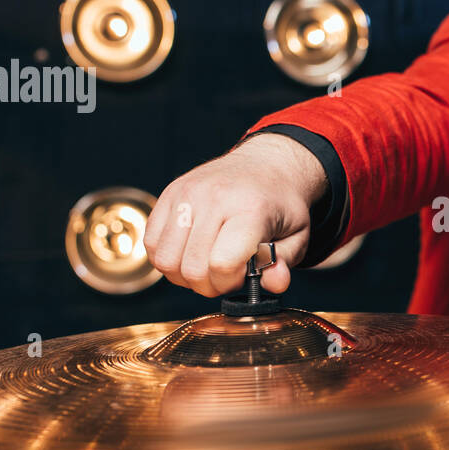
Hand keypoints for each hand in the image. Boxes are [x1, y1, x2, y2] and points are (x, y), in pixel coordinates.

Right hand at [144, 133, 328, 296]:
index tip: (244, 275)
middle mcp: (213, 197)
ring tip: (208, 264)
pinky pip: (151, 243)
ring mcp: (185, 194)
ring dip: (185, 276)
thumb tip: (275, 283)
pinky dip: (167, 259)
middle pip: (192, 269)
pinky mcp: (168, 194)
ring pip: (165, 260)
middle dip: (209, 285)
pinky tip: (191, 253)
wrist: (264, 164)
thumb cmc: (279, 204)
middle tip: (228, 274)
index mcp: (250, 209)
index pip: (222, 263)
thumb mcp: (297, 236)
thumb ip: (285, 264)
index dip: (231, 282)